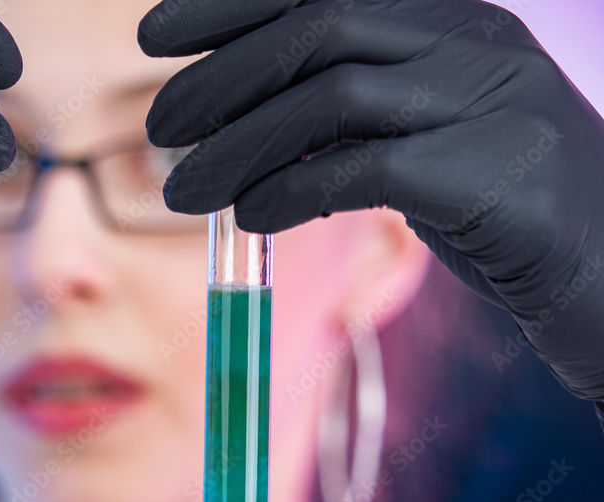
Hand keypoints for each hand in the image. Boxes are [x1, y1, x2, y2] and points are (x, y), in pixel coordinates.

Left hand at [139, 0, 603, 406]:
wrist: (600, 263)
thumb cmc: (488, 198)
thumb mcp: (413, 133)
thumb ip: (338, 115)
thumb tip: (229, 120)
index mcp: (446, 16)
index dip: (227, 3)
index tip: (155, 36)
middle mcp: (468, 38)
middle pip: (315, 31)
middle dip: (219, 79)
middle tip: (159, 128)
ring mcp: (486, 98)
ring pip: (329, 98)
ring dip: (238, 147)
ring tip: (182, 192)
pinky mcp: (488, 170)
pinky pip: (362, 169)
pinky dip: (289, 191)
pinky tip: (249, 217)